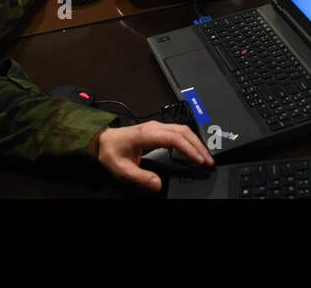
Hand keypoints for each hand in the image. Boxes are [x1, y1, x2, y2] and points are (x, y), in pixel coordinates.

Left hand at [96, 122, 212, 191]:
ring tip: (204, 156)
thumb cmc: (110, 152)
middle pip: (184, 131)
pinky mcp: (157, 130)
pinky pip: (178, 132)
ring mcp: (156, 127)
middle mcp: (154, 127)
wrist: (101, 141)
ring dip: (196, 142)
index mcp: (148, 134)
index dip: (190, 149)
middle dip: (199, 146)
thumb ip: (140, 177)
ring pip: (183, 130)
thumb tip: (157, 183)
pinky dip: (189, 140)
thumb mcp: (122, 169)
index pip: (176, 138)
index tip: (200, 160)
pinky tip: (193, 149)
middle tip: (209, 160)